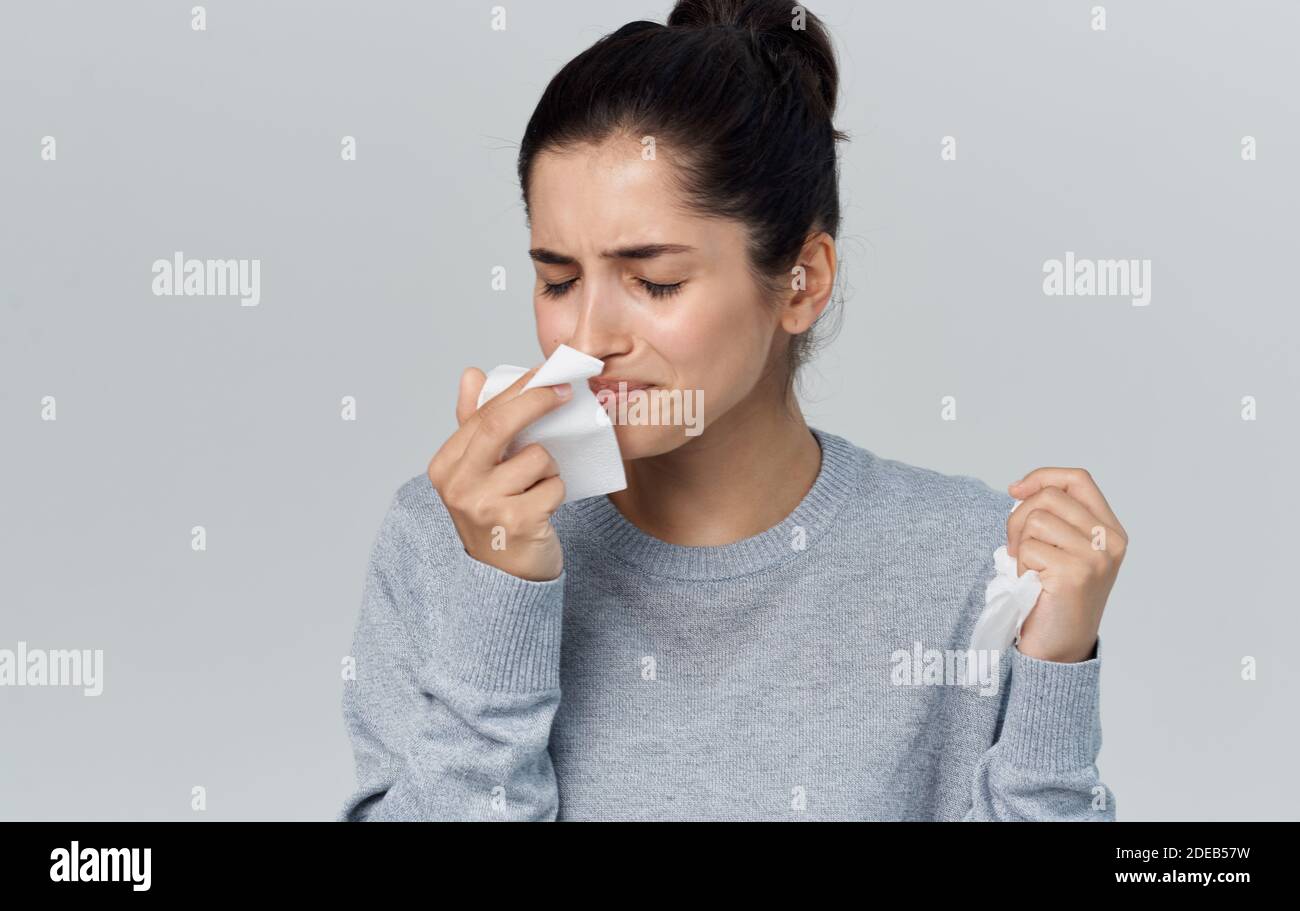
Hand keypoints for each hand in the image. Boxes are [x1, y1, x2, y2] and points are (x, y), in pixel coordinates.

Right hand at [427, 365, 571, 581]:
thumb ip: (474, 423)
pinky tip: (542, 510)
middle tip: (566, 391)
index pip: (483, 414)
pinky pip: (554, 486)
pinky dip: (556, 493)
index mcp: (445, 465)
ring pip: (538, 458)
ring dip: (549, 469)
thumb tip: (471, 374)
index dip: (518, 390)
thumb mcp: (478, 471)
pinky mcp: (516, 523)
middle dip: (537, 401)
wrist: (504, 579)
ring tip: (536, 489)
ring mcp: (484, 506)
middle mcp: (458, 485)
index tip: (546, 374)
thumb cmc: (495, 517)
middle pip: (501, 426)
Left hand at [1006, 467, 1127, 663]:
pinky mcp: (1075, 573)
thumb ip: (1056, 518)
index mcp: (1111, 530)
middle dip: (1018, 517)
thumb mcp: (1064, 549)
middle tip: (1016, 547)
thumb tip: (1021, 489)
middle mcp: (1111, 541)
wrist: (1059, 649)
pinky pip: (1029, 548)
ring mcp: (1096, 557)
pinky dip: (1021, 566)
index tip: (1015, 490)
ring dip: (1020, 545)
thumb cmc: (1054, 597)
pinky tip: (1034, 584)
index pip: (1078, 479)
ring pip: (1035, 519)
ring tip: (1030, 569)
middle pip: (1050, 496)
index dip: (1043, 477)